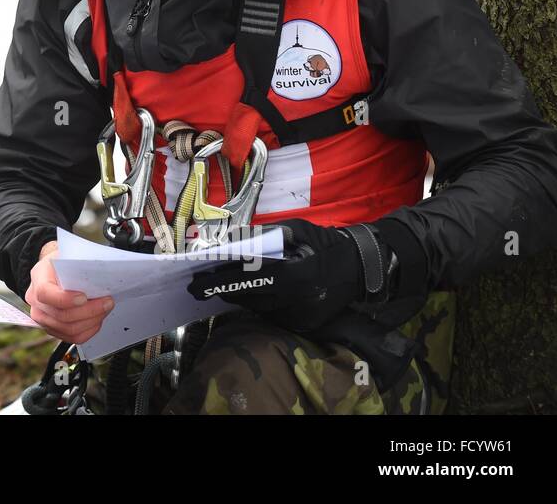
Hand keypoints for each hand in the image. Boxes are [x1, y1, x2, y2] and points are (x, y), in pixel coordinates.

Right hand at [25, 240, 114, 342]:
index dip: (65, 299)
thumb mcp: (68, 255)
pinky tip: (96, 320)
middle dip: (89, 311)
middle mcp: (35, 301)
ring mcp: (42, 318)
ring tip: (104, 309)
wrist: (54, 271)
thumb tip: (103, 272)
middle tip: (107, 302)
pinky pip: (72, 338)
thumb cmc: (63, 263)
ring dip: (92, 321)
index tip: (84, 297)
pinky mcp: (52, 329)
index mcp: (38, 278)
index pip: (45, 294)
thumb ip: (80, 264)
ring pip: (69, 329)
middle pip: (61, 316)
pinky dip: (89, 330)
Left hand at [186, 219, 365, 331]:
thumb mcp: (295, 230)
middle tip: (198, 286)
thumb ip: (264, 235)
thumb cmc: (325, 244)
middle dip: (222, 291)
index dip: (219, 282)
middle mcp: (295, 301)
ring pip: (258, 309)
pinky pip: (272, 316)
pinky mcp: (304, 326)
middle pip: (248, 299)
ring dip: (239, 298)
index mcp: (293, 275)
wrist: (362, 268)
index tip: (194, 283)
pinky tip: (250, 294)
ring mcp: (300, 317)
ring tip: (219, 287)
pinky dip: (259, 305)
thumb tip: (231, 241)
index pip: (246, 280)